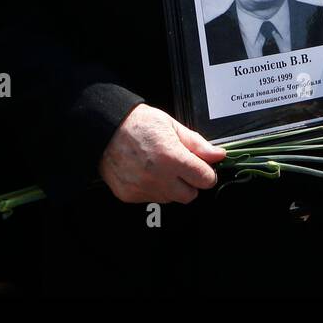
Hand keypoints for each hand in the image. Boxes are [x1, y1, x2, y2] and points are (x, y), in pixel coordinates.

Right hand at [99, 104, 225, 203]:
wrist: (105, 129)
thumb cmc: (138, 124)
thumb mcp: (171, 126)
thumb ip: (197, 144)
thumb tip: (217, 155)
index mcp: (171, 157)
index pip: (205, 179)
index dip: (206, 172)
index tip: (201, 166)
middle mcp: (157, 177)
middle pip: (190, 195)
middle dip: (191, 182)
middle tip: (181, 167)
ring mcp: (142, 189)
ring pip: (171, 199)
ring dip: (172, 187)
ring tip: (160, 167)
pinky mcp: (129, 195)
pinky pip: (152, 199)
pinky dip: (153, 189)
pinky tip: (147, 172)